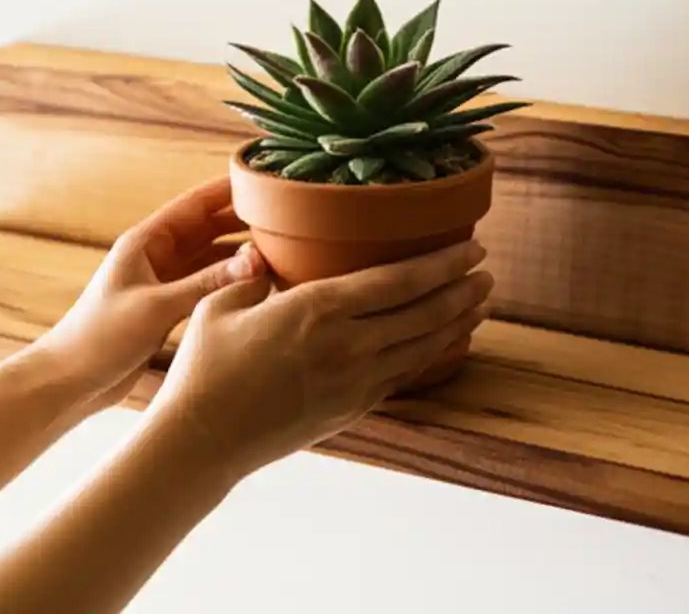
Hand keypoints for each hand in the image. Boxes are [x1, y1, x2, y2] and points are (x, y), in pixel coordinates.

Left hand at [27, 178, 266, 413]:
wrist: (72, 381)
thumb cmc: (102, 337)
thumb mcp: (157, 306)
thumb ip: (206, 283)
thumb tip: (256, 261)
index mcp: (146, 242)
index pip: (195, 205)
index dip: (229, 190)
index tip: (265, 181)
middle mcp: (156, 256)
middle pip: (208, 228)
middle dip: (244, 221)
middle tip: (287, 218)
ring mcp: (164, 281)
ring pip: (212, 257)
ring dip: (241, 253)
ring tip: (282, 249)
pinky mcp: (168, 308)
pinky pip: (207, 285)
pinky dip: (231, 282)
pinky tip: (259, 283)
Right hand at [147, 240, 492, 481]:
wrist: (203, 441)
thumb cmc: (204, 370)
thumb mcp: (220, 305)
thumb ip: (253, 275)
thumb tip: (266, 254)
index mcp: (318, 310)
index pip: (400, 281)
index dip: (443, 263)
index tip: (472, 247)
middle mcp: (347, 346)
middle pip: (424, 314)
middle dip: (462, 291)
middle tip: (485, 272)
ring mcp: (353, 383)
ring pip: (421, 348)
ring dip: (456, 324)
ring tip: (479, 305)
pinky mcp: (350, 410)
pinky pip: (402, 376)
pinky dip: (430, 356)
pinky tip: (440, 345)